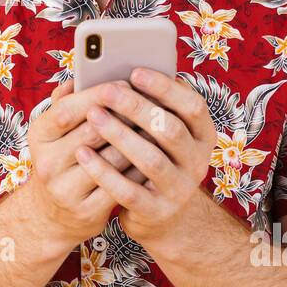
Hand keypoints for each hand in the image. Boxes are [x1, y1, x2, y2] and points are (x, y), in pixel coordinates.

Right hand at [17, 79, 144, 247]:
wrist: (55, 213)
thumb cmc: (64, 157)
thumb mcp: (57, 130)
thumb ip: (70, 100)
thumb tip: (86, 73)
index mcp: (39, 135)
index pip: (67, 108)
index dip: (98, 94)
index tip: (126, 82)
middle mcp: (48, 162)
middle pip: (93, 131)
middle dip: (126, 114)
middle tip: (153, 99)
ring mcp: (66, 189)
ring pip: (114, 157)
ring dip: (141, 139)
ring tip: (162, 122)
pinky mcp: (87, 211)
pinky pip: (123, 184)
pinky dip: (142, 166)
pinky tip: (158, 154)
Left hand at [74, 67, 216, 245]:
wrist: (160, 215)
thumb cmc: (154, 157)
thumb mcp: (161, 134)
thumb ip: (151, 106)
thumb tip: (119, 71)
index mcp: (203, 136)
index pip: (193, 106)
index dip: (165, 88)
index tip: (135, 72)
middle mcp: (197, 162)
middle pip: (171, 130)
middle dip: (137, 107)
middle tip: (106, 90)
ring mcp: (179, 190)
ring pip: (151, 160)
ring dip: (120, 135)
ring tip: (93, 115)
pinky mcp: (157, 212)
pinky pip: (128, 190)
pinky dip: (104, 171)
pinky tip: (83, 153)